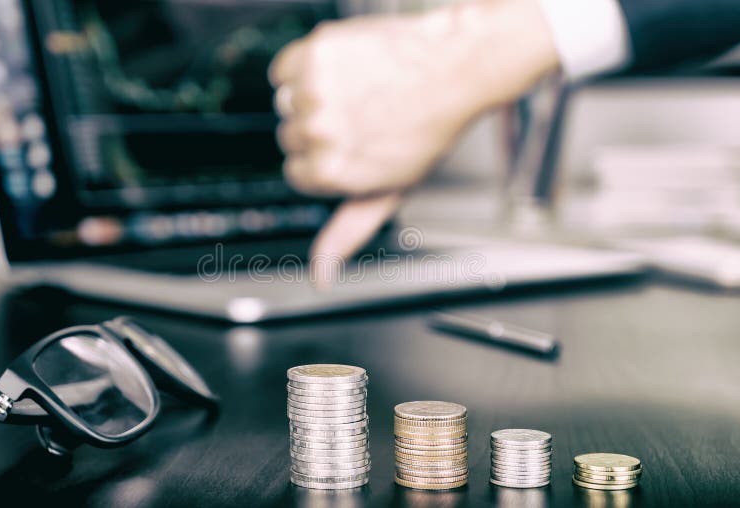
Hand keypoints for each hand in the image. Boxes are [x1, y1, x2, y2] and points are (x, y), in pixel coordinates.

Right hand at [269, 0, 558, 285]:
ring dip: (312, 97)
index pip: (297, 171)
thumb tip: (320, 278)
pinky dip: (304, 66)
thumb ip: (348, 233)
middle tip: (363, 117)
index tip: (355, 145)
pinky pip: (284, 69)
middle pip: (290, 135)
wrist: (455, 71)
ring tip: (358, 93)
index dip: (326, 158)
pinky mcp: (316, 52)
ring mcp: (316, 90)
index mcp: (329, 172)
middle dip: (321, 127)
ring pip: (286, 101)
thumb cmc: (428, 132)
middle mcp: (318, 132)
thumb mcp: (388, 193)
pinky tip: (344, 71)